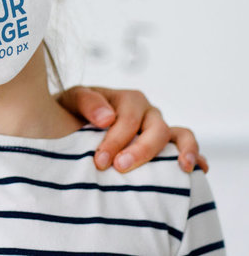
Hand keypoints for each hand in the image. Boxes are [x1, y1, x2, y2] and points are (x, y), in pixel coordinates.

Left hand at [57, 86, 207, 173]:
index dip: (115, 141)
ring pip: (180, 135)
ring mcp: (160, 128)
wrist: (71, 122)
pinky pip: (187, 147)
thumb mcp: (72, 99)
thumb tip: (107, 118)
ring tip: (182, 168)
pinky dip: (196, 157)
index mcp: (127, 100)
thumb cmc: (73, 112)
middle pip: (155, 129)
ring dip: (183, 151)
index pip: (127, 120)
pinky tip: (199, 171)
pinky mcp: (168, 145)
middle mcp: (148, 113)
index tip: (101, 162)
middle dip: (141, 150)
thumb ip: (86, 102)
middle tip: (121, 168)